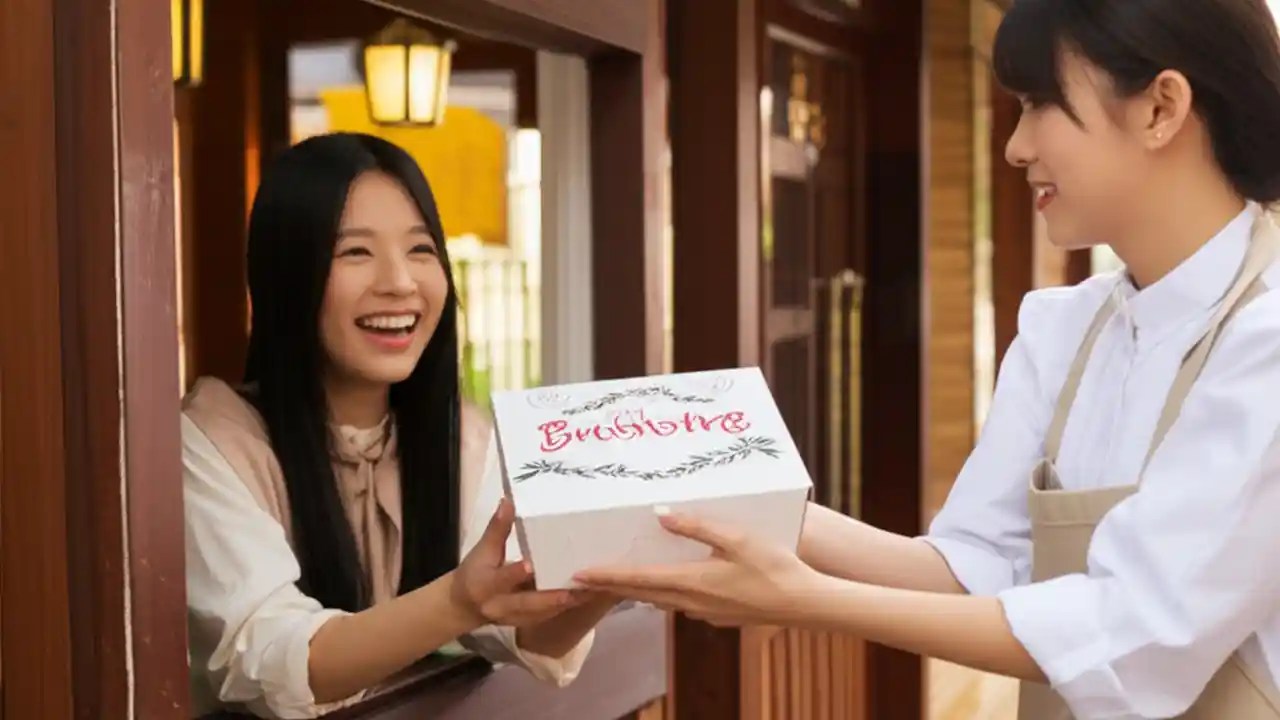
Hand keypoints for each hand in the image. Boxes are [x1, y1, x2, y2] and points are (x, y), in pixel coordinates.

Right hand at [453, 497, 587, 627]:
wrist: (465, 606)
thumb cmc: (474, 572)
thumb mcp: (482, 549)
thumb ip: (497, 528)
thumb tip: (508, 500)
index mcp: (487, 584)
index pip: (503, 578)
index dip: (517, 573)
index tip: (531, 566)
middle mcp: (502, 605)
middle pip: (529, 603)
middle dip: (552, 597)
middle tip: (577, 588)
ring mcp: (516, 618)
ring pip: (543, 612)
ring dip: (567, 602)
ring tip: (591, 590)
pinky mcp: (527, 622)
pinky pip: (549, 616)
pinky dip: (566, 606)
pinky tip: (585, 595)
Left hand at [573, 510, 824, 627]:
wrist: (802, 602)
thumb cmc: (774, 565)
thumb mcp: (737, 537)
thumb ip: (697, 526)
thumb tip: (660, 516)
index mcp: (693, 581)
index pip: (638, 580)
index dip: (607, 576)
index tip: (579, 573)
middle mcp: (691, 601)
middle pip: (641, 594)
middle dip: (612, 585)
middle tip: (586, 576)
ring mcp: (703, 612)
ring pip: (659, 600)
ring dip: (636, 590)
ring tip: (616, 577)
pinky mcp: (715, 615)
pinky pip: (679, 603)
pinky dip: (662, 593)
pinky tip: (665, 581)